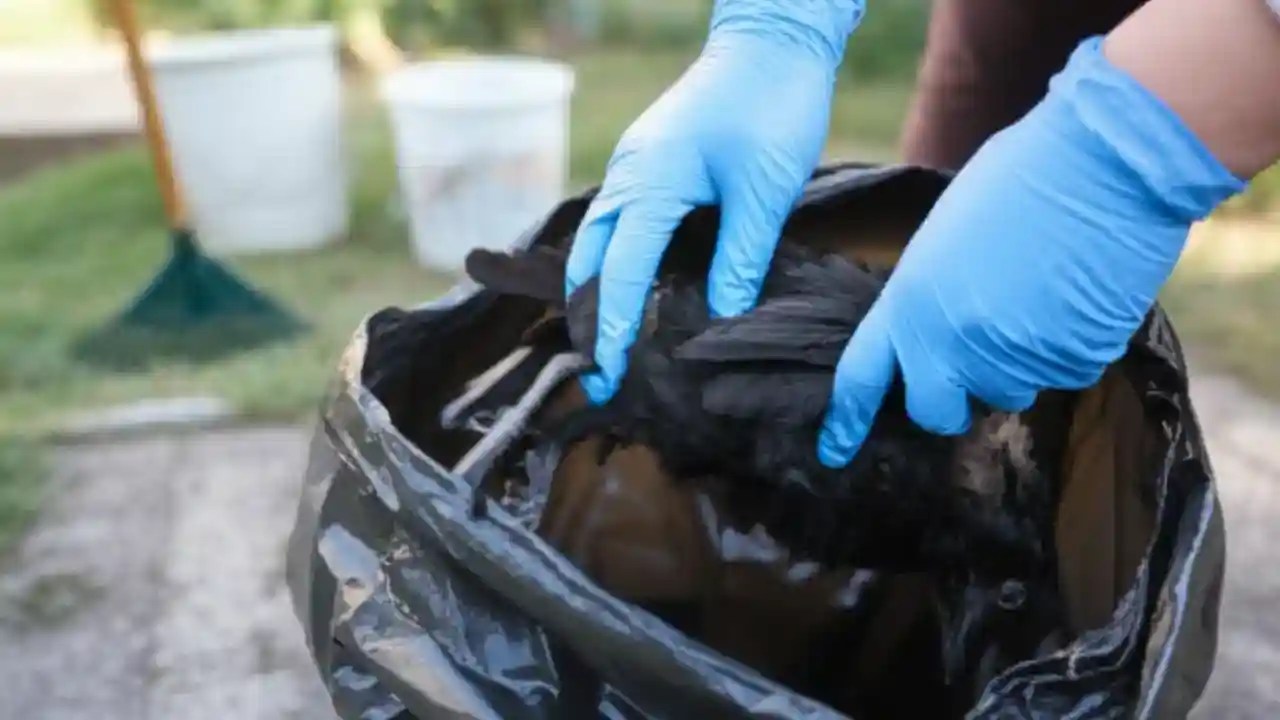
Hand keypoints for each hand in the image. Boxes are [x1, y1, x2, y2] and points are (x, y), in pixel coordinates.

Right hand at [565, 0, 863, 402]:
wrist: (773, 38)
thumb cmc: (772, 105)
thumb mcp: (765, 190)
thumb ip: (740, 256)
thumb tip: (720, 316)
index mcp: (650, 183)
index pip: (622, 272)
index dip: (615, 327)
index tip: (608, 374)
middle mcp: (629, 176)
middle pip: (589, 259)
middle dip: (589, 317)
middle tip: (600, 372)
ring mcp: (634, 167)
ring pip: (598, 241)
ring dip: (599, 290)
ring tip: (611, 342)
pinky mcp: (651, 164)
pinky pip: (619, 222)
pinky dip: (618, 262)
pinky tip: (639, 290)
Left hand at [818, 37, 1243, 466]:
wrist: (1104, 160)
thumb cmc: (1023, 174)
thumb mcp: (946, 234)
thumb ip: (930, 292)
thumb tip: (937, 323)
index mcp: (909, 304)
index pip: (862, 376)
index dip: (846, 420)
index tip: (834, 453)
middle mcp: (952, 345)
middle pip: (937, 412)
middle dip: (953, 397)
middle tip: (977, 357)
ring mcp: (1012, 360)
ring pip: (1008, 393)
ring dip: (1018, 364)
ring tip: (1041, 295)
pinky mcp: (1071, 363)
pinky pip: (1065, 373)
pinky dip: (1070, 346)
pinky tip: (1078, 294)